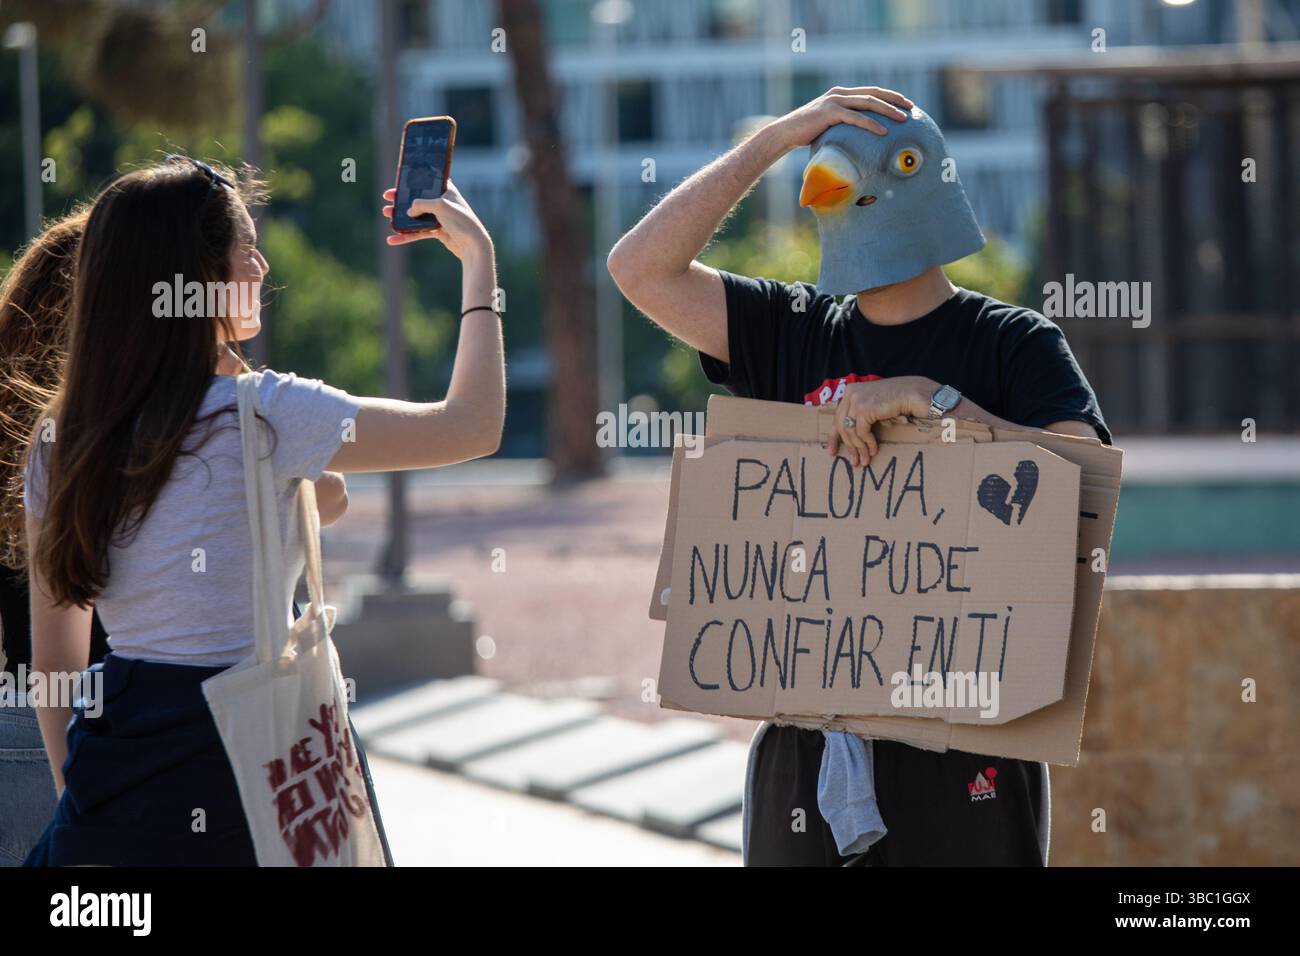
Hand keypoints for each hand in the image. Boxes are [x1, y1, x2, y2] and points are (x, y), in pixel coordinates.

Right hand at [382, 179, 492, 261]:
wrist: (473, 245)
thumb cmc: (461, 221)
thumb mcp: (440, 206)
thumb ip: (421, 204)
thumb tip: (409, 210)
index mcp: (446, 190)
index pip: (427, 183)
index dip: (412, 183)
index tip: (398, 184)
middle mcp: (443, 202)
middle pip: (418, 199)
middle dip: (401, 200)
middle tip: (387, 200)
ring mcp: (440, 217)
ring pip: (416, 216)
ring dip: (401, 217)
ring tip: (387, 216)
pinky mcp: (438, 231)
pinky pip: (418, 233)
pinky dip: (406, 236)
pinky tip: (393, 239)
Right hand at [770, 86, 913, 150]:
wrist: (786, 133)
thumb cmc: (807, 133)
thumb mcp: (829, 126)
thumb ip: (843, 125)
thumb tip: (859, 139)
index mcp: (842, 94)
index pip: (871, 92)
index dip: (890, 97)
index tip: (906, 104)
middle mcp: (840, 94)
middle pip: (874, 93)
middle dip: (895, 100)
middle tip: (912, 108)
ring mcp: (835, 101)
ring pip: (868, 102)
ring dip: (888, 110)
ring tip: (903, 119)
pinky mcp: (830, 112)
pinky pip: (855, 117)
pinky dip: (871, 123)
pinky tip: (883, 131)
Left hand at [829, 376, 935, 466]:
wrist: (917, 394)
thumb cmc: (901, 400)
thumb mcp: (876, 406)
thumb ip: (862, 413)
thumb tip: (851, 437)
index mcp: (851, 390)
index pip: (837, 417)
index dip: (833, 436)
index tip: (832, 452)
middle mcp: (850, 393)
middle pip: (840, 425)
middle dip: (848, 446)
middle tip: (854, 462)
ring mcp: (856, 399)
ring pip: (849, 431)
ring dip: (858, 449)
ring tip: (864, 461)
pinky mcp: (864, 407)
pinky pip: (861, 432)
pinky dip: (867, 444)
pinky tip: (874, 451)